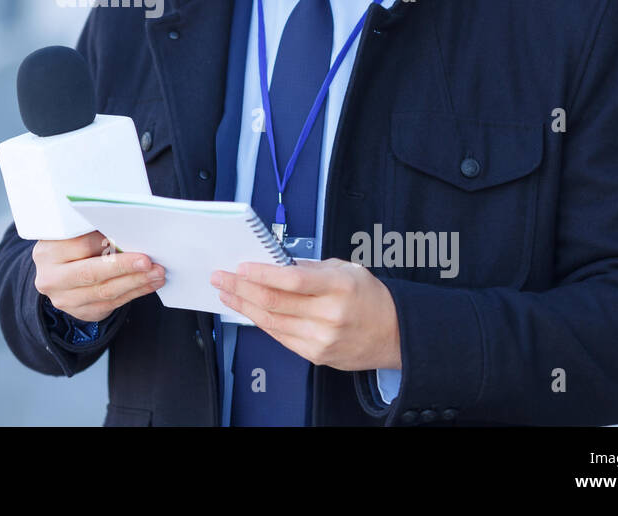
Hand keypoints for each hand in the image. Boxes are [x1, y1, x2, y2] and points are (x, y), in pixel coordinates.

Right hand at [33, 231, 165, 322]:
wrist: (59, 275)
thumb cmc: (72, 246)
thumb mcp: (74, 235)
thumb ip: (94, 233)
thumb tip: (129, 232)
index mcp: (47, 252)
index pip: (80, 245)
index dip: (107, 243)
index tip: (132, 238)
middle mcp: (50, 278)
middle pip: (91, 273)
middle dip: (123, 267)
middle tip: (148, 262)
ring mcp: (64, 299)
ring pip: (105, 292)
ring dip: (135, 282)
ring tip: (157, 273)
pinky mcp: (80, 312)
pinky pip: (112, 304)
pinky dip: (134, 293)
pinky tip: (149, 284)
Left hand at [210, 258, 400, 371]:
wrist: (395, 334)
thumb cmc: (370, 298)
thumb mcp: (346, 269)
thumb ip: (309, 267)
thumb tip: (275, 263)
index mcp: (339, 286)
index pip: (291, 279)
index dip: (261, 274)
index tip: (240, 267)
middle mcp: (329, 314)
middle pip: (274, 302)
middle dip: (240, 288)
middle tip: (221, 278)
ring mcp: (321, 337)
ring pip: (271, 321)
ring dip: (243, 306)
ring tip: (227, 293)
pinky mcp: (316, 354)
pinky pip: (279, 336)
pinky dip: (260, 322)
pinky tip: (247, 311)